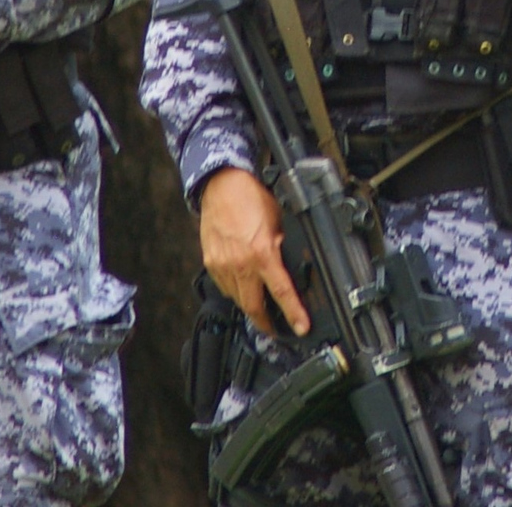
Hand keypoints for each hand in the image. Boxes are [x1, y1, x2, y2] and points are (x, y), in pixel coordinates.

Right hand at [199, 166, 309, 336]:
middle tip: (275, 328)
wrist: (221, 184)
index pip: (281, 292)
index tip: (301, 328)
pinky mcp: (210, 261)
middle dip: (265, 322)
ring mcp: (222, 264)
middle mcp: (241, 263)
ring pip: (237, 299)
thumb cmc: (250, 197)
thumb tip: (289, 265)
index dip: (294, 314)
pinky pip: (223, 285)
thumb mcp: (278, 222)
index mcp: (262, 253)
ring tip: (258, 304)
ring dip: (249, 304)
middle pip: (253, 307)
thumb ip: (281, 246)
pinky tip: (241, 282)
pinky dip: (233, 289)